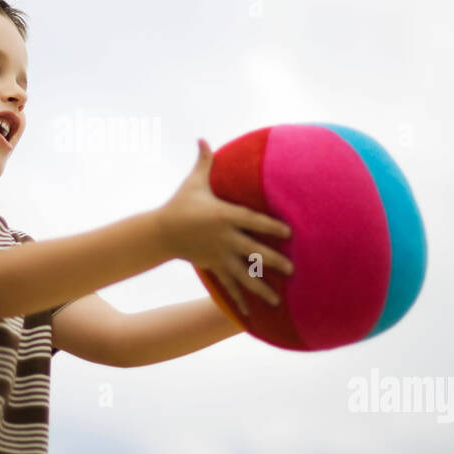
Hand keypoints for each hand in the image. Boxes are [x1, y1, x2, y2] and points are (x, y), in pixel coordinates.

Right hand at [158, 138, 293, 314]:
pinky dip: (239, 299)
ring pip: (243, 273)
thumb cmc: (181, 204)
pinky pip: (228, 285)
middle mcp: (224, 238)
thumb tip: (203, 139)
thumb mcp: (194, 183)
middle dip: (273, 260)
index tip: (290, 232)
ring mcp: (218, 255)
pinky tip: (250, 314)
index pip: (252, 221)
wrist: (161, 232)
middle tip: (292, 268)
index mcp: (224, 216)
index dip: (271, 226)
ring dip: (261, 287)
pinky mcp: (213, 267)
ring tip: (278, 299)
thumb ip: (204, 161)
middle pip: (252, 250)